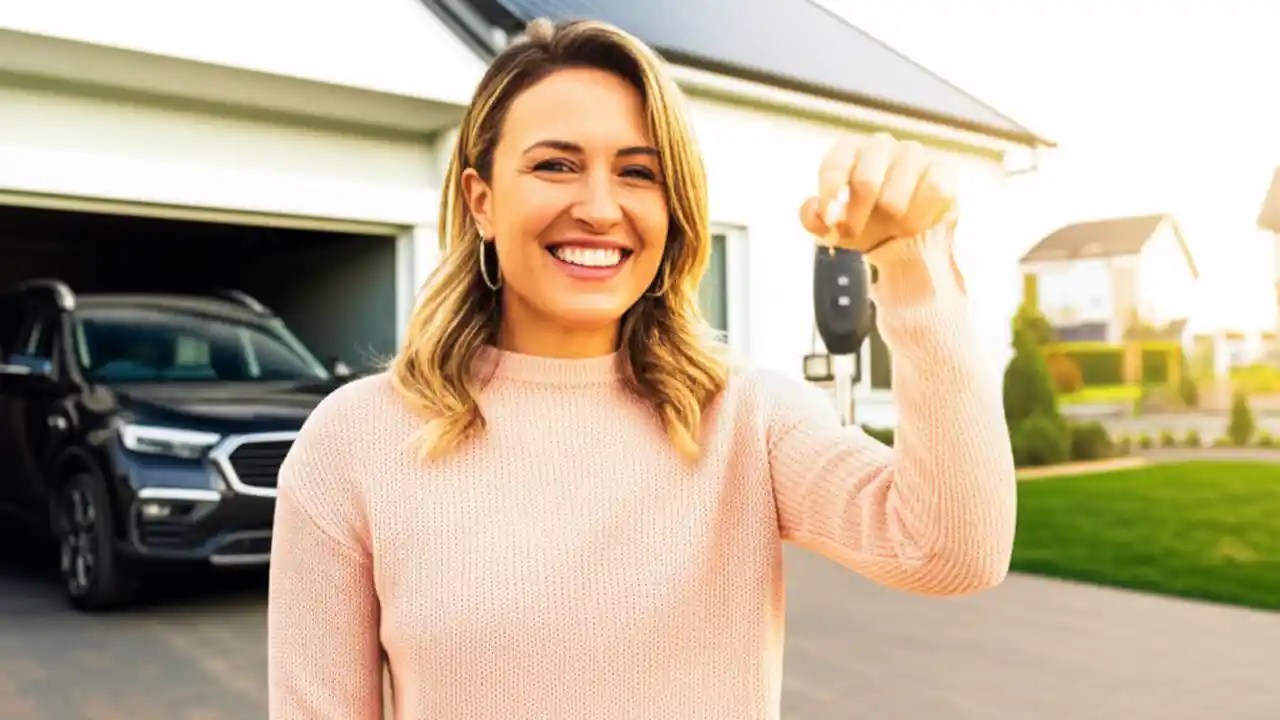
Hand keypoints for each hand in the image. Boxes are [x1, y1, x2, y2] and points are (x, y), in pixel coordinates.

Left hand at [799, 132, 956, 252]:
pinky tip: (913, 224)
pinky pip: (930, 196)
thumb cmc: (863, 219)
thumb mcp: (834, 224)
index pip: (835, 165)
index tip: (831, 222)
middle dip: (856, 217)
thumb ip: (815, 219)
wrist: (904, 233)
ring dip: (889, 223)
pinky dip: (918, 219)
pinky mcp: (940, 170)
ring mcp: (912, 154)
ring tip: (890, 228)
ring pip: (896, 197)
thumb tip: (815, 213)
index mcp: (849, 150)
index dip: (830, 197)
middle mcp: (880, 145)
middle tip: (853, 235)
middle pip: (866, 182)